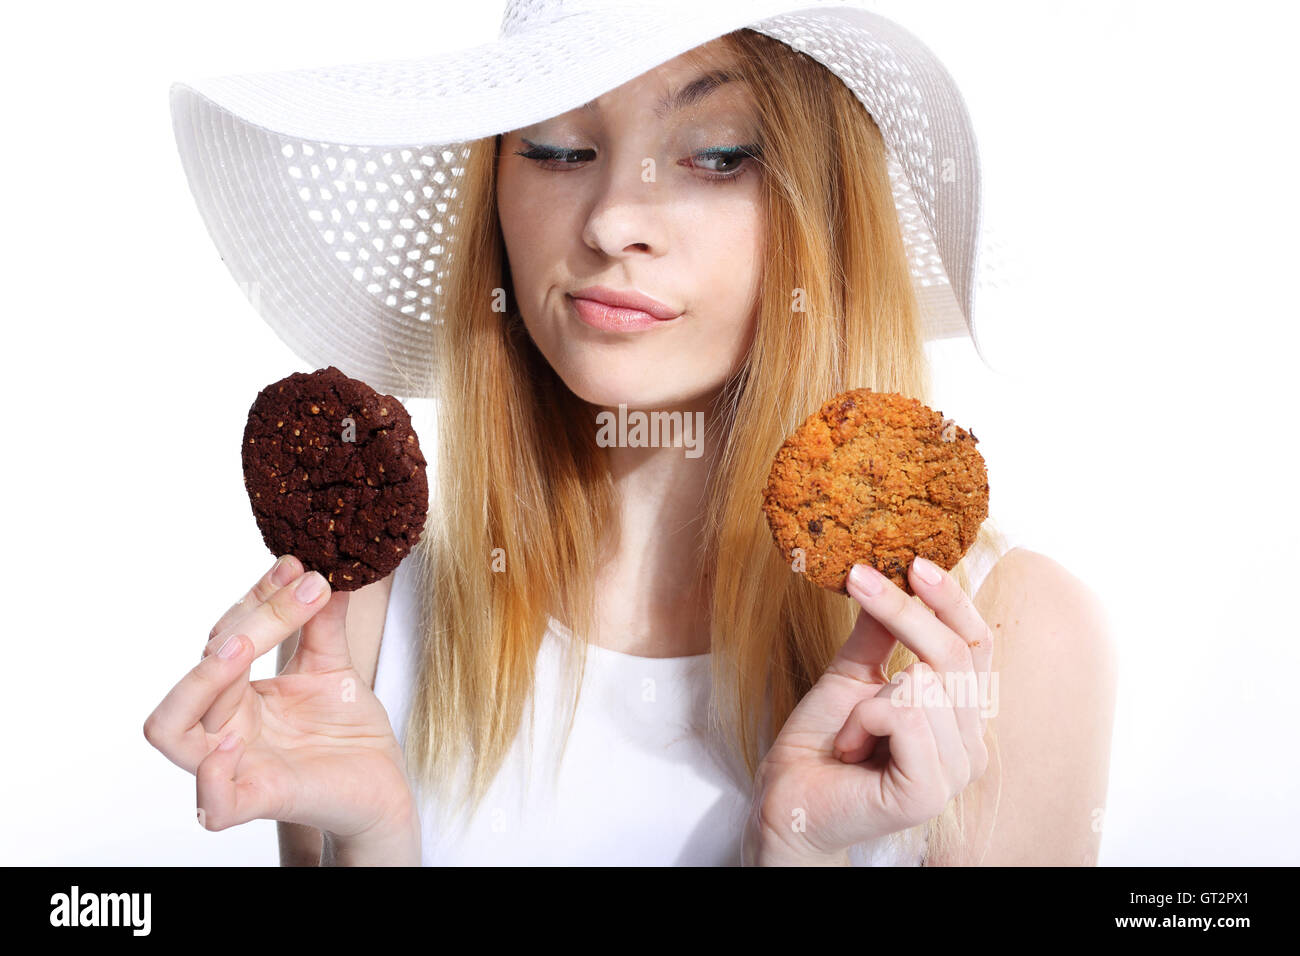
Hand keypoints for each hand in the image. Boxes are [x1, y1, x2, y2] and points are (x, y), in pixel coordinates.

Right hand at [144, 556, 419, 861]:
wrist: (383, 785)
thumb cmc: (347, 731)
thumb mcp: (333, 667)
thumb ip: (322, 622)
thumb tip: (327, 566)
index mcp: (236, 696)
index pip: (222, 639)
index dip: (255, 599)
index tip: (296, 567)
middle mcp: (223, 728)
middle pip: (202, 670)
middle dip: (246, 626)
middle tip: (296, 592)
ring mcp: (235, 767)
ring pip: (172, 730)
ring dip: (200, 683)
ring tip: (239, 651)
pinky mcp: (258, 802)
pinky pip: (212, 802)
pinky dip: (213, 773)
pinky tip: (238, 738)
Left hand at [751, 557, 993, 863]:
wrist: (788, 798)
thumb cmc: (822, 743)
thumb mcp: (852, 674)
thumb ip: (880, 634)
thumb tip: (895, 573)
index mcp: (960, 713)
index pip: (976, 643)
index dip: (951, 600)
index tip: (914, 562)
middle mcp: (971, 742)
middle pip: (955, 653)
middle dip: (903, 612)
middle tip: (858, 580)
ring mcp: (956, 770)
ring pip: (926, 683)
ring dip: (868, 697)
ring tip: (850, 729)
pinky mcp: (931, 791)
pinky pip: (906, 717)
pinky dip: (865, 720)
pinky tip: (852, 747)